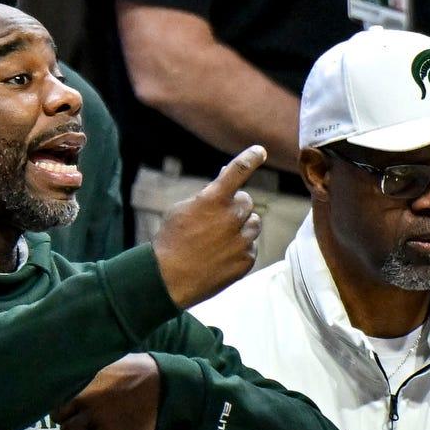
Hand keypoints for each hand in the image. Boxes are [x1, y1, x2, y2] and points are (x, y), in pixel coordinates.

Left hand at [52, 354, 161, 429]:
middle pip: (60, 419)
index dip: (62, 405)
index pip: (57, 400)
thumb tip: (75, 375)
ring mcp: (95, 420)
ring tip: (91, 427)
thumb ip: (90, 375)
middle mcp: (85, 402)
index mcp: (83, 383)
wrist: (163, 388)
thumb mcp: (109, 364)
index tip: (69, 407)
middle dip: (67, 419)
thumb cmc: (138, 371)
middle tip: (78, 418)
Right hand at [151, 145, 264, 308]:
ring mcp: (241, 240)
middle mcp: (232, 217)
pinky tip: (222, 256)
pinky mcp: (246, 260)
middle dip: (236, 207)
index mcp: (214, 199)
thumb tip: (224, 181)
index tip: (261, 151)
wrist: (169, 278)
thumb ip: (206, 195)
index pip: (238, 171)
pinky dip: (241, 249)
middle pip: (247, 202)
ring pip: (254, 224)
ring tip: (220, 239)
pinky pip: (251, 247)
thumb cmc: (171, 240)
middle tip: (219, 219)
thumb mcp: (181, 209)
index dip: (251, 158)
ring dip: (242, 227)